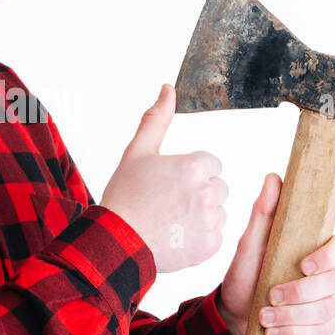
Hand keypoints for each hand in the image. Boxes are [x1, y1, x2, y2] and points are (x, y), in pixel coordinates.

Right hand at [99, 83, 226, 272]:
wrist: (116, 242)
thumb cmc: (124, 196)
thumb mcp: (137, 152)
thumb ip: (157, 119)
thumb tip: (168, 89)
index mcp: (193, 166)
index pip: (212, 164)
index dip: (191, 173)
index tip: (170, 184)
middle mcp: (206, 192)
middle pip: (219, 187)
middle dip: (200, 193)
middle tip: (169, 203)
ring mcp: (209, 221)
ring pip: (219, 212)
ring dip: (202, 216)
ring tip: (172, 220)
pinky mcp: (209, 246)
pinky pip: (215, 236)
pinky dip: (200, 238)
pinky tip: (176, 236)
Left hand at [217, 173, 334, 334]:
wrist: (232, 316)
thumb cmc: (246, 276)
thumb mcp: (249, 245)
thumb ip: (263, 213)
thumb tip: (274, 177)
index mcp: (314, 252)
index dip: (331, 255)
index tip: (304, 265)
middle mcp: (325, 279)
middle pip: (334, 282)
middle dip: (300, 293)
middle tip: (270, 296)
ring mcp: (325, 306)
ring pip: (326, 311)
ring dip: (291, 316)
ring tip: (263, 317)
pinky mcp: (319, 332)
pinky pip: (320, 334)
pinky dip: (293, 334)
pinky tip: (272, 333)